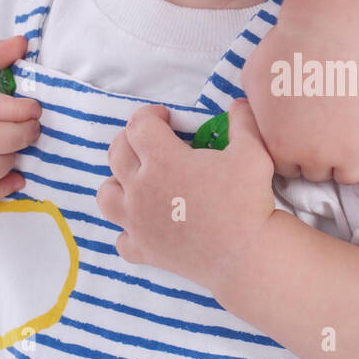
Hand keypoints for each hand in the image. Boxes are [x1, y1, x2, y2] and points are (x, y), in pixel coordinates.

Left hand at [97, 100, 275, 291]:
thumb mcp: (252, 152)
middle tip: (152, 142)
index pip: (138, 125)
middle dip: (131, 140)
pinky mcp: (144, 250)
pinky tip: (146, 226)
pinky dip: (128, 231)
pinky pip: (121, 240)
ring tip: (139, 182)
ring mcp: (138, 222)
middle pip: (117, 153)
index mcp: (162, 160)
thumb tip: (238, 103)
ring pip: (107, 195)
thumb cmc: (247, 201)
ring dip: (118, 183)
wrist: (247, 255)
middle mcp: (141, 188)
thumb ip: (242, 122)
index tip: (166, 118)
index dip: (150, 115)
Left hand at [241, 23, 358, 198]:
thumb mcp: (252, 80)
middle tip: (319, 136)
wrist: (330, 31)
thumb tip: (249, 114)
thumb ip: (252, 108)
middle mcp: (316, 156)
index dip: (290, 154)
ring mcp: (351, 148)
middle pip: (316, 173)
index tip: (296, 141)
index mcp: (281, 146)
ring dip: (343, 166)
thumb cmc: (285, 49)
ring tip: (343, 153)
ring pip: (348, 176)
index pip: (285, 169)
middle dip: (315, 158)